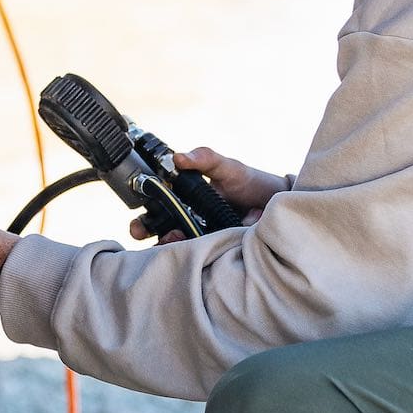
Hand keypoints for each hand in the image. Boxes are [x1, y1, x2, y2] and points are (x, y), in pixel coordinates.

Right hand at [128, 147, 286, 242]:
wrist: (276, 202)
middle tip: (144, 236)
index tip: (137, 227)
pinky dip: (195, 254)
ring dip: (172, 246)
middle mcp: (190, 221)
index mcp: (186, 200)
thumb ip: (204, 158)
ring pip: (179, 247)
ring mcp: (203, 236)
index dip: (143, 221)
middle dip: (148, 238)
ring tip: (174, 241)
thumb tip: (177, 157)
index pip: (157, 212)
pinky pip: (202, 255)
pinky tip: (195, 250)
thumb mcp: (226, 166)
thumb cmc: (248, 181)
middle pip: (161, 234)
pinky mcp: (218, 248)